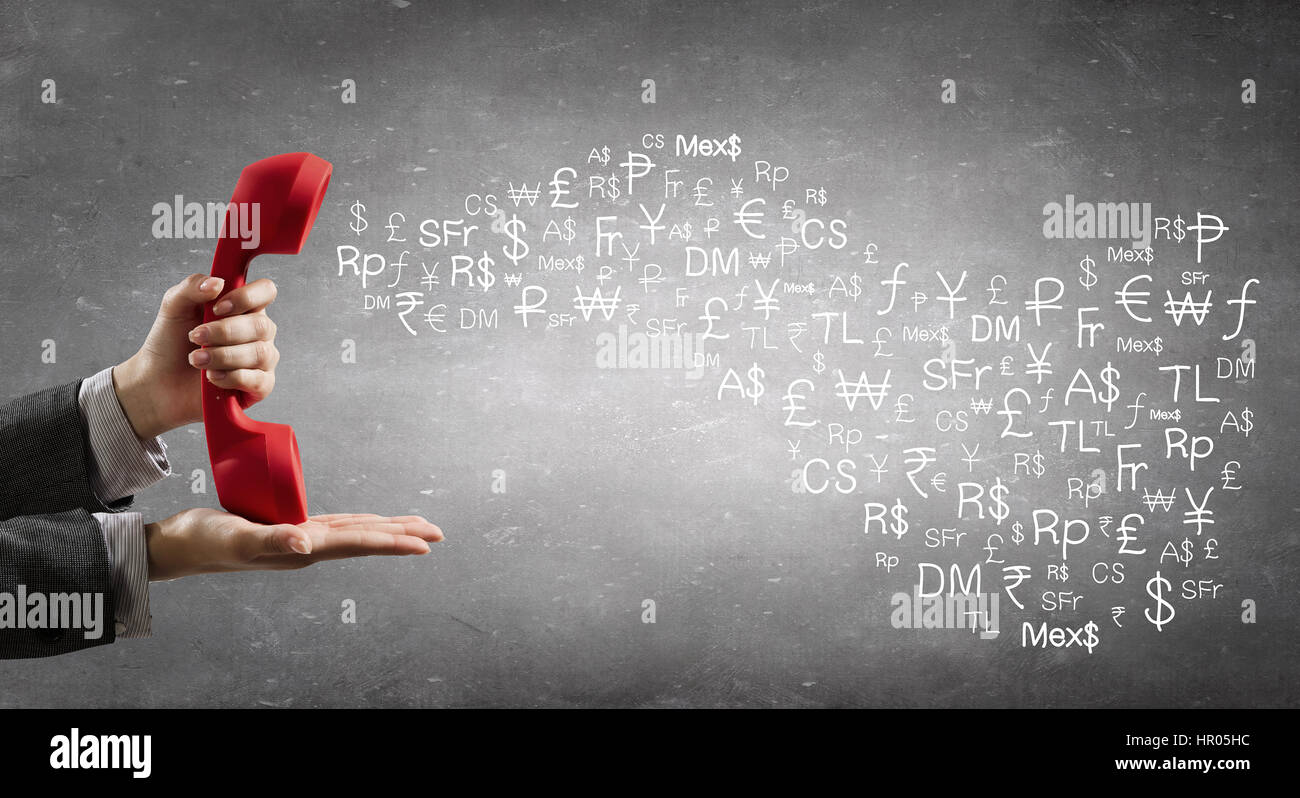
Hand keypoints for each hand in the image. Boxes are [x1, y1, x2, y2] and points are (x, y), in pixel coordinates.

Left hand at [113, 273, 280, 439]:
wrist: (157, 382)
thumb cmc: (169, 343)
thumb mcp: (174, 306)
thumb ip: (192, 286)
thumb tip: (217, 282)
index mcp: (243, 308)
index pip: (266, 291)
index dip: (246, 297)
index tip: (218, 308)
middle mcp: (257, 332)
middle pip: (262, 325)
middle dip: (225, 332)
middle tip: (195, 337)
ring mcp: (261, 360)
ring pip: (260, 353)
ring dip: (223, 356)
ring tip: (196, 360)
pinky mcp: (258, 387)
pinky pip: (258, 380)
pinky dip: (231, 377)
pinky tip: (211, 377)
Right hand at [145, 508, 443, 580]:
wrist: (178, 546)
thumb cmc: (205, 541)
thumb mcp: (238, 538)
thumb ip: (273, 541)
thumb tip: (308, 544)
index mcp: (303, 548)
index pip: (358, 542)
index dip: (392, 541)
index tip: (425, 542)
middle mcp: (308, 547)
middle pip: (365, 538)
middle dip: (402, 535)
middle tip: (438, 533)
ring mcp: (300, 540)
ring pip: (354, 532)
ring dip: (385, 529)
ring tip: (414, 527)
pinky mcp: (288, 529)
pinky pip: (335, 526)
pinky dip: (357, 523)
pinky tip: (364, 524)